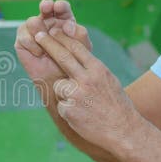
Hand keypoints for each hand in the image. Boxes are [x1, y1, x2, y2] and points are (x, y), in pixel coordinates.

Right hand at [14, 0, 91, 87]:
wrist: (59, 81)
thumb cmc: (72, 63)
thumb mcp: (81, 48)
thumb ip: (78, 35)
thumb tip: (68, 25)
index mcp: (63, 21)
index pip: (62, 8)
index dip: (60, 5)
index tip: (59, 7)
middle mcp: (48, 23)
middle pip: (45, 7)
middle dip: (45, 5)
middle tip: (46, 8)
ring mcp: (34, 31)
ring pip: (32, 21)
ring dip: (39, 31)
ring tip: (46, 47)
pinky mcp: (22, 41)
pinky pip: (24, 36)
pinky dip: (32, 44)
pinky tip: (39, 53)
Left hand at [34, 27, 138, 152]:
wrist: (123, 130)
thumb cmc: (116, 104)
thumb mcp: (107, 80)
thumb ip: (91, 68)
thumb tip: (77, 54)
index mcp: (98, 70)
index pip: (77, 48)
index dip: (62, 38)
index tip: (52, 31)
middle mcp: (87, 79)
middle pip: (63, 57)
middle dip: (48, 44)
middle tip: (37, 36)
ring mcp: (77, 95)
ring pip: (59, 87)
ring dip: (65, 94)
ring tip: (82, 105)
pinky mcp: (69, 110)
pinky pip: (62, 105)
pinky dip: (69, 110)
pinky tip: (83, 116)